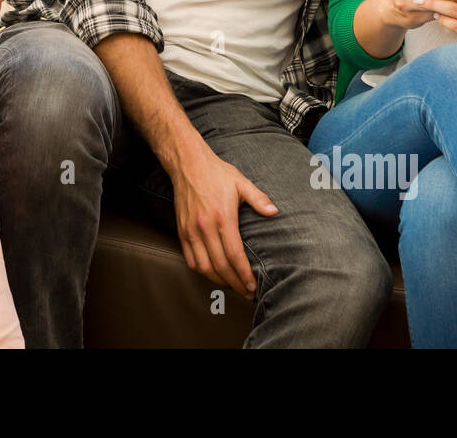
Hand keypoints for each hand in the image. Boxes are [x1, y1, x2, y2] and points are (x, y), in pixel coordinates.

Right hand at [171, 138, 277, 299]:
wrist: (187, 164)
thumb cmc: (216, 173)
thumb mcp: (241, 183)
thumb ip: (259, 200)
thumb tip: (274, 213)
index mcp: (223, 217)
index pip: (234, 255)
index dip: (244, 274)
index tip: (252, 286)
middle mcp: (205, 227)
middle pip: (220, 266)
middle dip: (235, 284)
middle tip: (246, 292)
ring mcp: (191, 230)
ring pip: (204, 266)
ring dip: (218, 281)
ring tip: (231, 286)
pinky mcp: (181, 230)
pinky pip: (190, 258)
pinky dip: (201, 271)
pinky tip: (212, 273)